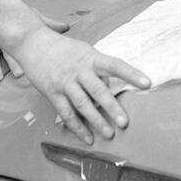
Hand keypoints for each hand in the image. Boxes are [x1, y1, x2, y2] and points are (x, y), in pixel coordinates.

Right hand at [0, 9, 68, 82]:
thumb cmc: (11, 10)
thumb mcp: (30, 14)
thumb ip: (48, 23)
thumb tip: (66, 27)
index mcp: (25, 27)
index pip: (39, 35)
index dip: (46, 45)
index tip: (55, 56)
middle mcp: (13, 33)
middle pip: (22, 46)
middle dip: (28, 56)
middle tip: (35, 67)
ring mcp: (0, 37)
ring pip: (8, 52)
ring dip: (13, 63)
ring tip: (19, 73)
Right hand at [13, 24, 150, 144]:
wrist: (33, 43)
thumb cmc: (62, 48)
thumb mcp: (84, 51)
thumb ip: (97, 67)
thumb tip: (110, 87)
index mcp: (91, 57)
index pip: (115, 65)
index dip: (132, 74)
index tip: (147, 83)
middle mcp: (79, 70)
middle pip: (99, 90)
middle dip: (112, 107)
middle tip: (124, 122)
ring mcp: (65, 82)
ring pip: (83, 105)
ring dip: (97, 121)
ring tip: (109, 133)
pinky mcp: (52, 93)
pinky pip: (67, 113)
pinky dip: (77, 127)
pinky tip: (87, 137)